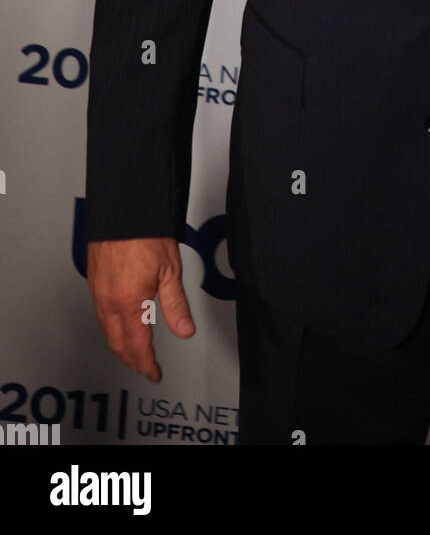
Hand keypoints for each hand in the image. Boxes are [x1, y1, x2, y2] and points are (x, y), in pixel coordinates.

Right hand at [87, 238, 195, 381]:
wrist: (125, 208)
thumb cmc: (147, 232)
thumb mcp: (170, 271)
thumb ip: (176, 305)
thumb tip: (185, 331)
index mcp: (129, 302)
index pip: (137, 345)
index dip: (146, 364)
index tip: (154, 373)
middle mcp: (109, 300)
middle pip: (117, 342)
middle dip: (131, 360)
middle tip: (144, 368)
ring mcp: (98, 290)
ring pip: (106, 329)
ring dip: (120, 345)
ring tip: (133, 352)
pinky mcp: (94, 279)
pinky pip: (100, 313)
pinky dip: (111, 326)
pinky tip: (120, 324)